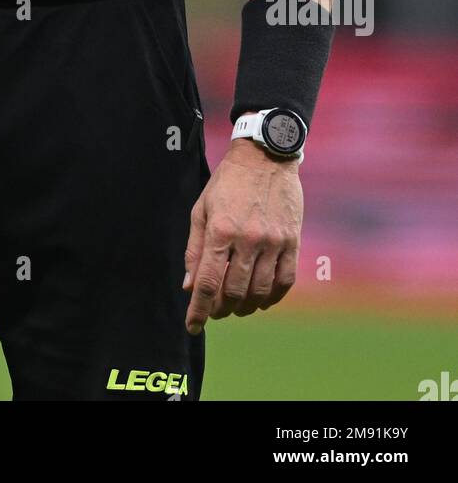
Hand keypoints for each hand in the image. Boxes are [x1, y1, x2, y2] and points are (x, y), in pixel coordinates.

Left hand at [182, 139, 302, 333]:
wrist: (265, 156)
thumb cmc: (227, 182)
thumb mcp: (202, 209)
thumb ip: (194, 249)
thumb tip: (189, 286)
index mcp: (220, 230)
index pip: (208, 282)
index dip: (199, 310)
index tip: (192, 326)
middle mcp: (247, 238)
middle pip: (234, 291)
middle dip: (221, 309)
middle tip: (215, 311)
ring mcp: (273, 241)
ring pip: (260, 291)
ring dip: (246, 306)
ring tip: (237, 306)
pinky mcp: (292, 241)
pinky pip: (285, 281)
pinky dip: (273, 297)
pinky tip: (262, 298)